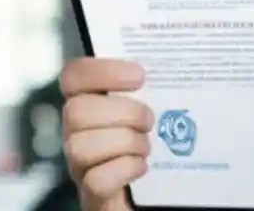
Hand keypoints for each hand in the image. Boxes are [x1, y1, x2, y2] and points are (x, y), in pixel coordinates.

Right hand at [59, 58, 153, 210]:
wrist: (165, 194)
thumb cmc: (165, 147)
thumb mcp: (161, 109)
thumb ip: (157, 87)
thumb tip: (179, 57)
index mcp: (91, 105)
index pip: (74, 75)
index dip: (103, 70)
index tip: (139, 76)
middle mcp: (78, 134)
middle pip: (75, 111)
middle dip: (123, 112)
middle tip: (149, 120)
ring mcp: (82, 166)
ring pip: (80, 146)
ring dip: (125, 142)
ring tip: (147, 146)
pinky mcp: (94, 196)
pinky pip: (96, 180)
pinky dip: (125, 170)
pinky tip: (142, 167)